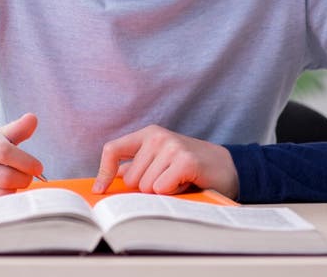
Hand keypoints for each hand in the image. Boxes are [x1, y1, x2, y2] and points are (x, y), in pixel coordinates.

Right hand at [0, 113, 44, 203]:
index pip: (3, 151)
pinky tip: (1, 196)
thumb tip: (32, 119)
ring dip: (13, 192)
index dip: (25, 161)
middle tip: (28, 178)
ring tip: (13, 185)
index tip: (37, 167)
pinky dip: (1, 204)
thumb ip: (14, 130)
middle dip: (23, 179)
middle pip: (4, 177)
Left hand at [92, 125, 238, 199]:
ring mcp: (171, 146)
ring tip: (178, 181)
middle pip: (131, 179)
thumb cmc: (189, 167)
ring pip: (146, 187)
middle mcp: (157, 136)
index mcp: (147, 134)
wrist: (227, 167)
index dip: (103, 172)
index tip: (99, 190)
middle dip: (147, 188)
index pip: (112, 150)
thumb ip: (135, 168)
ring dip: (162, 191)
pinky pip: (162, 189)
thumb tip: (105, 182)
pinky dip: (173, 193)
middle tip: (167, 180)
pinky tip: (186, 183)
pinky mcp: (184, 160)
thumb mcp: (159, 161)